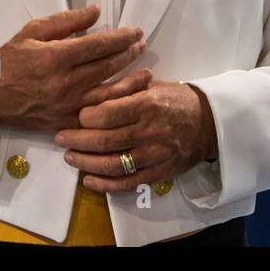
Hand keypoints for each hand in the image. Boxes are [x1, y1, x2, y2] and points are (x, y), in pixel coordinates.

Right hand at [0, 5, 150, 131]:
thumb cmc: (10, 60)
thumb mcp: (33, 31)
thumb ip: (67, 20)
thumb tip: (97, 12)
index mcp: (55, 58)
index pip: (99, 45)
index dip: (123, 37)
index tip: (137, 31)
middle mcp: (63, 83)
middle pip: (108, 67)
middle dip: (130, 54)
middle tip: (142, 45)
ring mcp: (65, 106)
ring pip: (108, 95)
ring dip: (131, 83)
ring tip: (147, 73)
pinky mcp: (65, 123)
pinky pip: (97, 117)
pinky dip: (116, 107)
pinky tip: (129, 99)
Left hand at [54, 79, 218, 190]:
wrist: (209, 123)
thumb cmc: (177, 100)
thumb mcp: (154, 86)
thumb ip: (125, 88)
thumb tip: (93, 90)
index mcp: (148, 105)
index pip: (107, 113)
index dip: (85, 117)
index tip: (76, 115)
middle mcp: (150, 131)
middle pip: (104, 140)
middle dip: (77, 140)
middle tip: (60, 137)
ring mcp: (155, 155)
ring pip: (112, 164)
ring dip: (86, 163)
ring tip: (70, 157)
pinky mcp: (159, 173)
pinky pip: (128, 183)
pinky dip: (105, 185)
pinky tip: (89, 180)